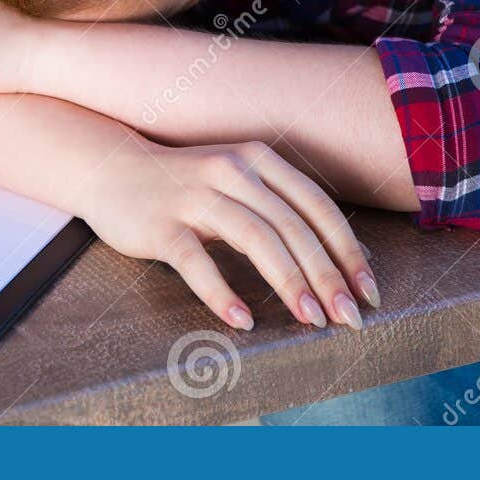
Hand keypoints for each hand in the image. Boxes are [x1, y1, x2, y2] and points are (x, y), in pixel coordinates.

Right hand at [81, 140, 379, 330]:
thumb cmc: (186, 185)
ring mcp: (194, 195)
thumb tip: (354, 257)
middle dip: (326, 276)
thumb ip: (289, 211)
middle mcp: (231, 170)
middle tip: (349, 318)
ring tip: (311, 320)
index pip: (317, 206)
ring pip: (254, 238)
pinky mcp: (160, 223)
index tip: (369, 291)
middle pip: (292, 226)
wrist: (110, 169)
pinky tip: (242, 320)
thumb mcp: (242, 184)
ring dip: (288, 283)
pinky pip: (196, 261)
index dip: (348, 250)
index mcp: (258, 159)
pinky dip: (221, 292)